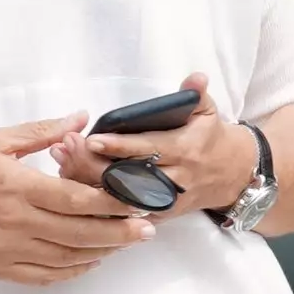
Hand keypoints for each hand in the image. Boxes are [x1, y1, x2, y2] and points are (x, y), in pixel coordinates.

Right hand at [0, 116, 157, 286]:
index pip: (76, 199)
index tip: (138, 201)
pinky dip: (71, 271)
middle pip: (80, 233)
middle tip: (147, 229)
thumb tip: (80, 119)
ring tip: (124, 244)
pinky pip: (43, 276)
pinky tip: (87, 261)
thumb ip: (41, 131)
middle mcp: (15, 222)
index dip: (112, 202)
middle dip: (119, 232)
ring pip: (66, 258)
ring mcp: (6, 250)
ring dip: (100, 252)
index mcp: (16, 186)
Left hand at [52, 73, 257, 217]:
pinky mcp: (158, 215)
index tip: (92, 139)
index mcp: (184, 150)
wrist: (231, 177)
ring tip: (62, 162)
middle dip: (94, 164)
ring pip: (121, 197)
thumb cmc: (211, 138)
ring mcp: (164, 201)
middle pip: (128, 176)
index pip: (147, 149)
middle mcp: (173, 179)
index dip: (119, 145)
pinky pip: (123, 214)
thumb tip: (195, 77)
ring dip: (89, 182)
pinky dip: (98, 203)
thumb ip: (197, 94)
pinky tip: (72, 186)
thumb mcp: (208, 112)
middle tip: (66, 148)